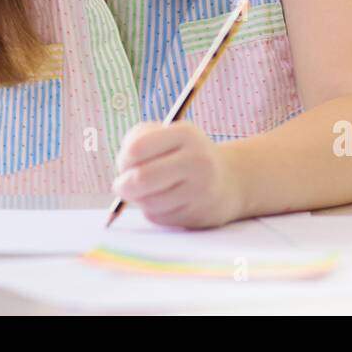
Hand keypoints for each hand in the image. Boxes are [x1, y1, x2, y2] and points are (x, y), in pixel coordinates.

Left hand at [112, 120, 243, 228]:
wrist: (229, 181)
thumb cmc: (186, 154)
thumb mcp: (168, 134)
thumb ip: (138, 141)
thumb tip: (123, 172)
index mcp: (185, 134)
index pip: (137, 148)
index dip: (123, 159)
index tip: (124, 164)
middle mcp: (197, 161)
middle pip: (142, 178)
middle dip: (123, 185)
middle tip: (121, 185)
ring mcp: (200, 190)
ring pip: (148, 201)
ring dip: (139, 199)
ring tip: (147, 191)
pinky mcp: (198, 215)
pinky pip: (158, 217)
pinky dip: (153, 211)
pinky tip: (165, 202)